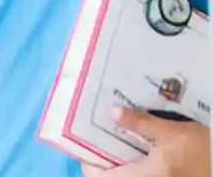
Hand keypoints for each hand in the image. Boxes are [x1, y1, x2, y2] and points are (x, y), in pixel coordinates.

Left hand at [81, 108, 209, 175]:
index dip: (87, 161)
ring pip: (123, 174)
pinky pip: (137, 174)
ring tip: (116, 138)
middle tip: (99, 135)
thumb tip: (112, 112)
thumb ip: (141, 123)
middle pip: (109, 175)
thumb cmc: (203, 154)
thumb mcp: (173, 133)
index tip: (83, 142)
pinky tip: (137, 148)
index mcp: (142, 176)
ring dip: (117, 161)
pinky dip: (132, 164)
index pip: (98, 175)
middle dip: (102, 158)